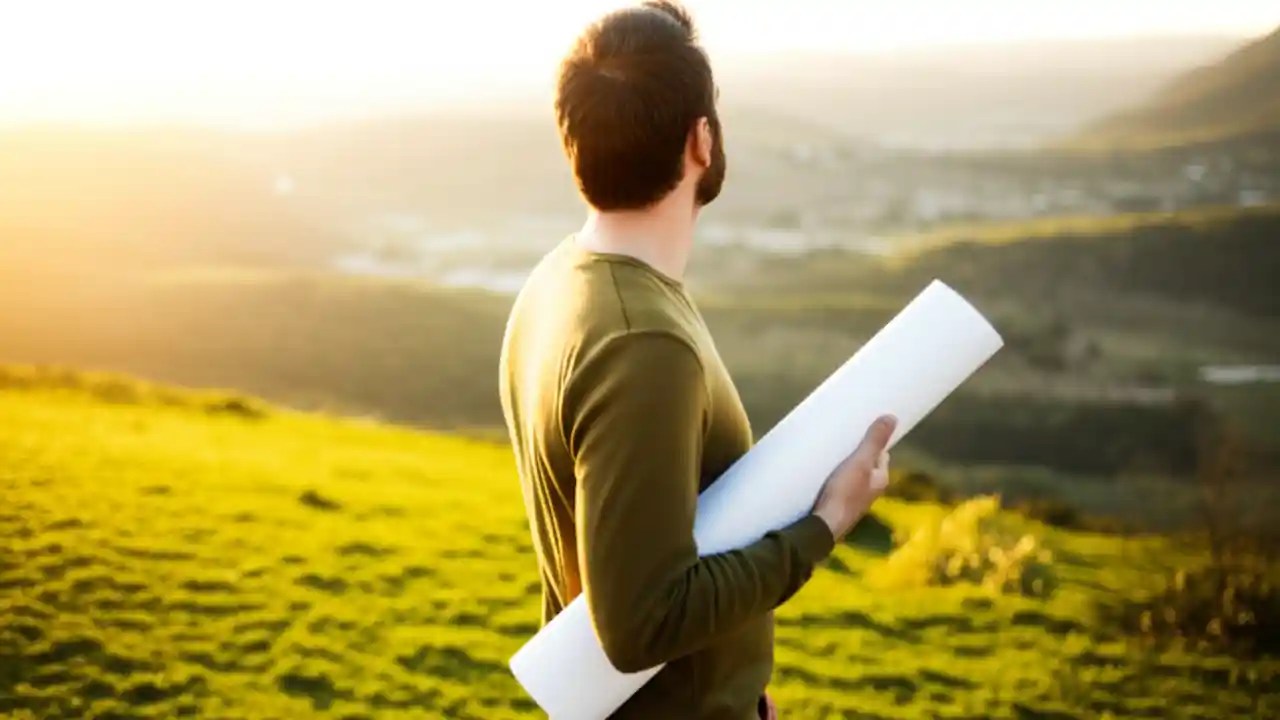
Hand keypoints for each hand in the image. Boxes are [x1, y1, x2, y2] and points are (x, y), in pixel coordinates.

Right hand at [812, 415, 895, 540]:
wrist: (823, 526)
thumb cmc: (844, 494)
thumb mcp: (860, 462)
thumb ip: (874, 441)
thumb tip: (892, 418)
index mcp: (880, 479)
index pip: (882, 454)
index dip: (874, 441)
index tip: (863, 429)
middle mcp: (870, 490)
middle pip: (866, 464)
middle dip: (857, 451)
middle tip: (843, 437)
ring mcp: (854, 498)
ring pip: (852, 474)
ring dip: (844, 464)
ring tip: (830, 450)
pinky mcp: (838, 504)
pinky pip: (839, 484)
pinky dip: (834, 475)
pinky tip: (821, 472)